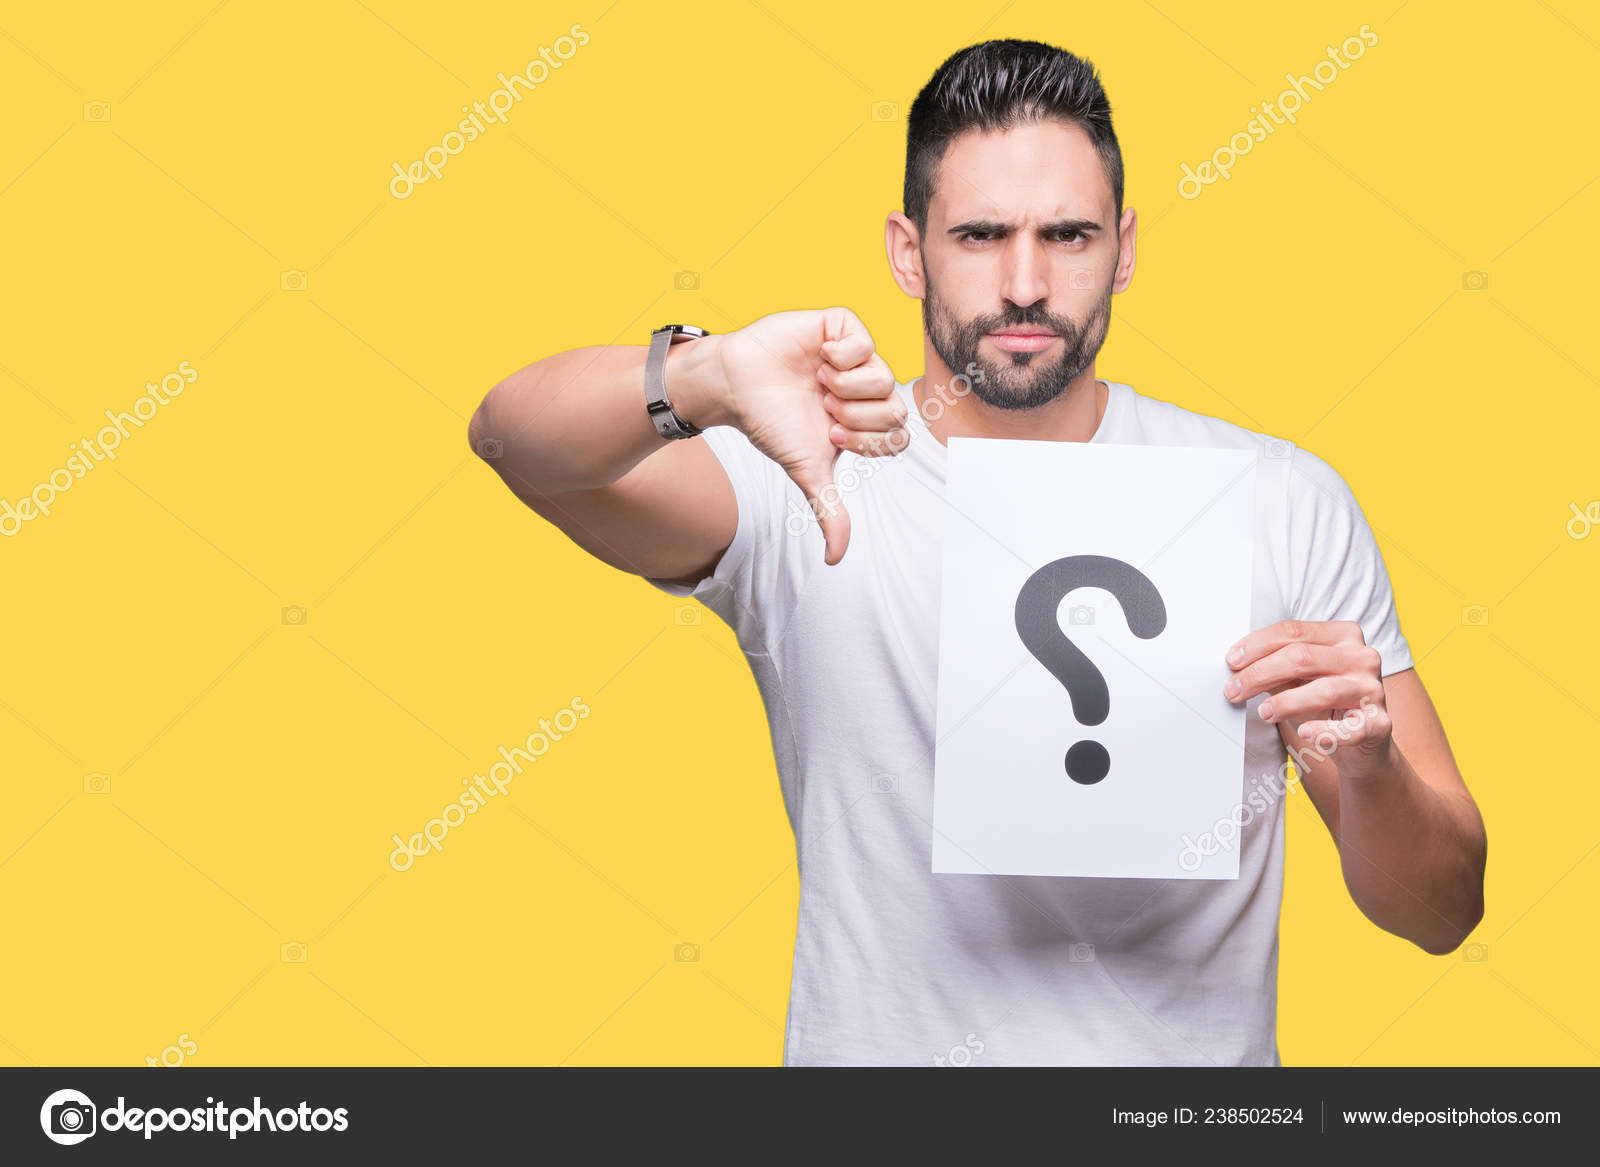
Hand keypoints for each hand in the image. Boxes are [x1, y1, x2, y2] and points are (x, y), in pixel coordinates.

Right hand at [712, 307, 901, 564]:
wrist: (735, 388)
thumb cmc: (771, 424)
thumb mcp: (808, 471)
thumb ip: (829, 511)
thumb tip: (835, 560)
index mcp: (866, 419)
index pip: (898, 436)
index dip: (866, 440)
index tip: (832, 435)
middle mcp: (866, 387)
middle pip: (897, 408)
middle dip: (856, 416)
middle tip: (824, 410)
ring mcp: (856, 356)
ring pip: (884, 375)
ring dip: (845, 387)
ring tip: (818, 384)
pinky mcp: (840, 326)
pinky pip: (864, 340)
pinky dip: (841, 355)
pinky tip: (818, 358)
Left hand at [1223, 619, 1394, 776]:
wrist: (1362, 741)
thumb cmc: (1323, 703)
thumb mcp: (1298, 678)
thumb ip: (1275, 666)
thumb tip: (1236, 663)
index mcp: (1343, 635)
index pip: (1293, 631)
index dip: (1257, 645)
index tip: (1231, 662)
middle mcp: (1363, 656)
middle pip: (1303, 657)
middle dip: (1261, 673)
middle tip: (1233, 691)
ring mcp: (1373, 689)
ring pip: (1324, 690)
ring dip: (1286, 702)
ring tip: (1263, 712)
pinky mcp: (1379, 723)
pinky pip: (1351, 728)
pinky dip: (1325, 731)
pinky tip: (1306, 733)